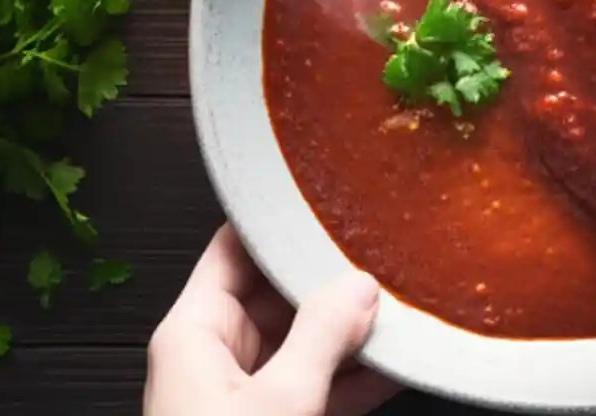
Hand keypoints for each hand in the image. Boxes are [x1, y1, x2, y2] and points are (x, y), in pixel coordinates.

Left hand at [145, 225, 399, 415]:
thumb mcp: (281, 401)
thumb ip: (322, 337)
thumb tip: (358, 287)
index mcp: (194, 334)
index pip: (232, 251)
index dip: (277, 223)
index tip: (328, 200)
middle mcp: (214, 356)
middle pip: (275, 294)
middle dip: (329, 279)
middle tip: (382, 254)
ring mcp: (245, 394)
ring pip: (303, 341)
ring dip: (351, 330)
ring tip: (402, 305)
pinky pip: (317, 385)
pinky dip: (354, 376)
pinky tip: (396, 363)